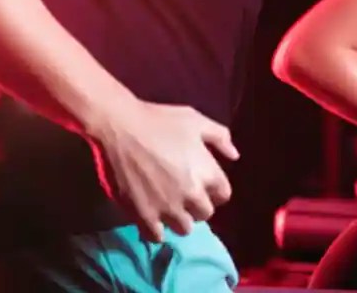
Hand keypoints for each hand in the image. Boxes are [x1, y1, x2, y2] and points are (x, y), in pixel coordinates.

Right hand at [86, 101, 238, 241]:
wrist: (122, 127)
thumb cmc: (160, 121)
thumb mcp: (196, 120)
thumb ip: (221, 137)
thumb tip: (234, 156)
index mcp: (208, 173)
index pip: (224, 195)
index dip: (215, 190)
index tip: (204, 185)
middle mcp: (192, 194)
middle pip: (205, 214)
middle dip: (197, 206)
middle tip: (184, 195)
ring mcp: (168, 207)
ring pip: (184, 229)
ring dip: (179, 219)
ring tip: (169, 207)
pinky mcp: (144, 215)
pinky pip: (156, 237)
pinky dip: (156, 231)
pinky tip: (152, 217)